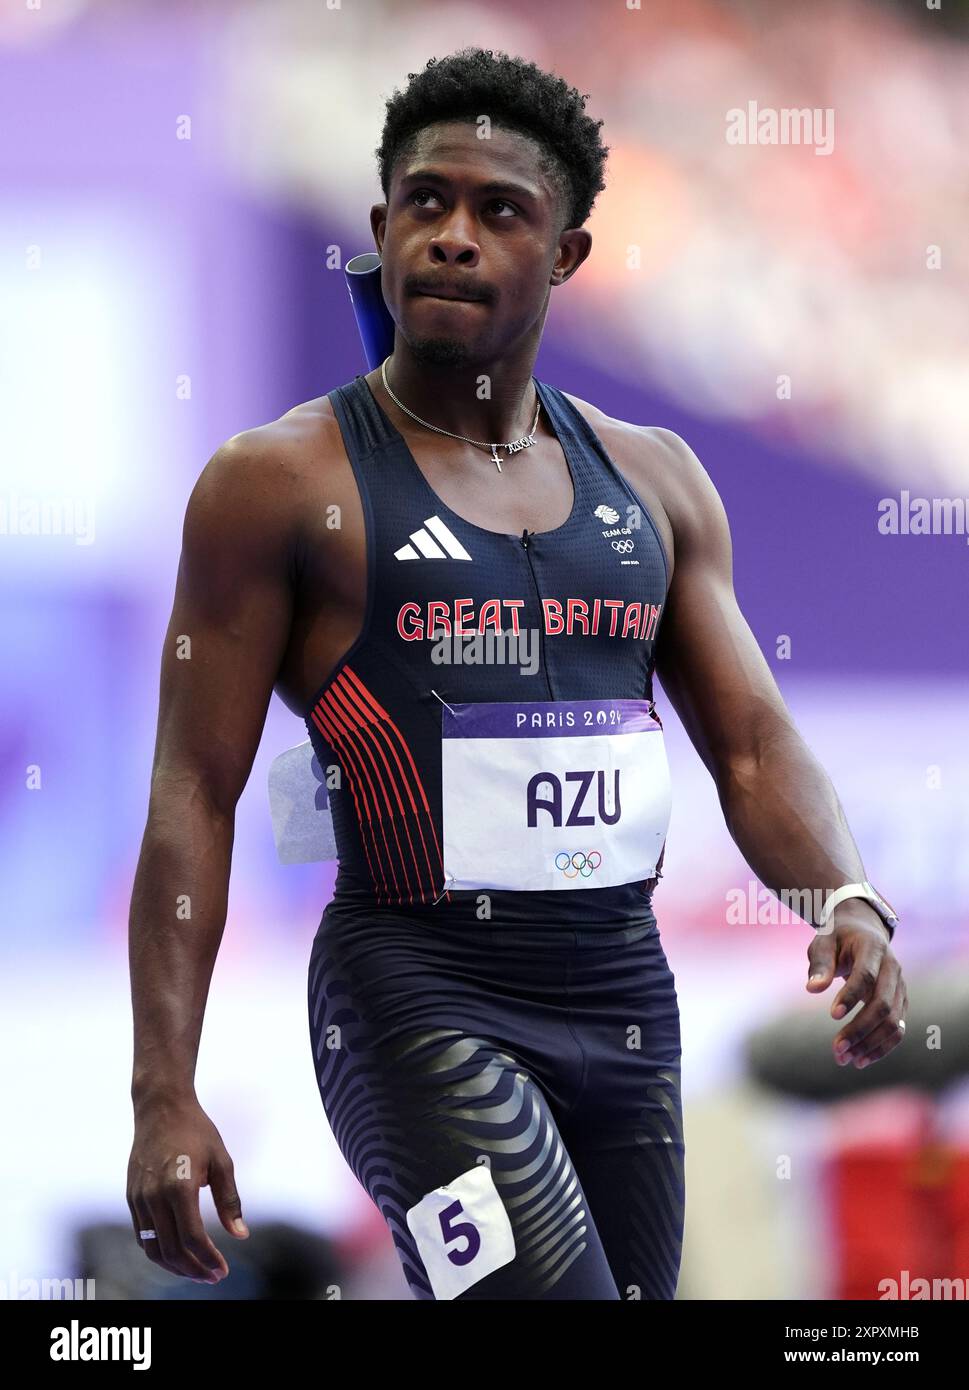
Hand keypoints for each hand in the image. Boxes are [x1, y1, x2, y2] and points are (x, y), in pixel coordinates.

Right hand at [127, 1094, 248, 1283]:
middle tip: (212, 1277)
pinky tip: (176, 1253)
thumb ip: (229, 1200)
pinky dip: (158, 1251)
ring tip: (196, 1271)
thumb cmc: (196, 1130)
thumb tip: (240, 1235)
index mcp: (179, 1187)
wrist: (160, 1107)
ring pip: (152, 1248)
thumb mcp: (221, 1160)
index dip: (208, 1260)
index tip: (222, 1271)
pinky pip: (142, 1235)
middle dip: (193, 1270)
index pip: (192, 1238)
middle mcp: (154, 1196)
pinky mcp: (131, 1196)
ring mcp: (138, 1198)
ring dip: (174, 1266)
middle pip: (171, 1250)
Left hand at [805, 903, 906, 1068]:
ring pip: (894, 1022)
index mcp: (874, 948)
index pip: (866, 976)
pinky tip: (861, 1059)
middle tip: (836, 1050)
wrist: (863, 931)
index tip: (832, 1016)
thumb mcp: (823, 941)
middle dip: (860, 1030)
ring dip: (870, 1044)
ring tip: (845, 1059)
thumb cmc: (837, 937)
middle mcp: (893, 968)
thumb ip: (820, 964)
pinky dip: (882, 1047)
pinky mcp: (901, 1002)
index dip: (851, 997)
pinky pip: (898, 1029)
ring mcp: (901, 987)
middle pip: (883, 1004)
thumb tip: (812, 989)